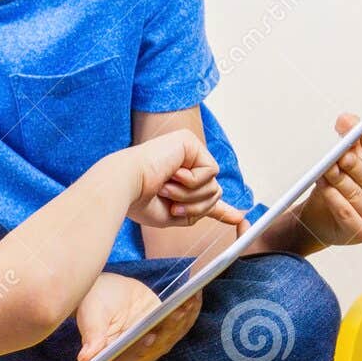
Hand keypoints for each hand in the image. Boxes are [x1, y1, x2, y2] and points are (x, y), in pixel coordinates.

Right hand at [75, 272, 202, 360]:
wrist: (104, 290)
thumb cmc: (92, 303)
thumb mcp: (90, 316)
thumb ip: (92, 336)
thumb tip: (85, 358)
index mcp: (112, 358)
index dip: (139, 351)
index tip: (148, 336)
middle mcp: (134, 355)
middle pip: (154, 348)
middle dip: (168, 330)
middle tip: (176, 312)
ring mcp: (151, 343)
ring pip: (169, 335)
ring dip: (180, 319)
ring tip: (187, 301)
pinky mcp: (163, 329)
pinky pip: (177, 323)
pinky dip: (187, 311)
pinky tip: (192, 296)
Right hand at [124, 129, 246, 229]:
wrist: (123, 186)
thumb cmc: (138, 201)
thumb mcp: (172, 214)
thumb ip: (200, 212)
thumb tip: (236, 216)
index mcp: (176, 177)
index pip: (203, 190)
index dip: (221, 207)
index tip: (238, 217)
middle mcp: (183, 161)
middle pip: (213, 192)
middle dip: (197, 206)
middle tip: (174, 206)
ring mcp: (187, 149)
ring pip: (213, 185)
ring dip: (192, 196)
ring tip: (167, 190)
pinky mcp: (190, 143)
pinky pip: (210, 171)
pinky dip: (193, 182)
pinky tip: (172, 176)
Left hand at [294, 113, 361, 246]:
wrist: (322, 221)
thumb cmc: (340, 189)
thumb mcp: (346, 164)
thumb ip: (350, 142)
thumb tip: (347, 119)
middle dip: (353, 164)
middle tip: (339, 153)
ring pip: (356, 194)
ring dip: (338, 180)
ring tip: (324, 168)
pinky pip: (345, 212)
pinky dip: (333, 197)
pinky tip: (323, 186)